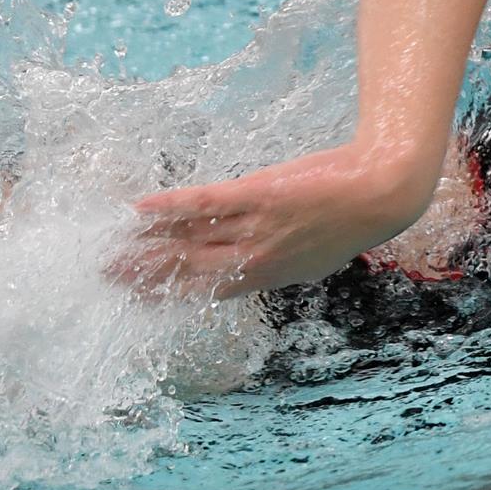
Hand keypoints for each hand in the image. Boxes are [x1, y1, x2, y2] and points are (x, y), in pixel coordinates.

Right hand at [122, 143, 434, 298]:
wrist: (382, 191)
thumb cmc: (355, 218)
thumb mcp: (318, 255)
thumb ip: (287, 263)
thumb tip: (269, 266)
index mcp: (270, 275)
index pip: (209, 290)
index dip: (172, 294)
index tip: (142, 298)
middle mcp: (256, 258)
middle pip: (188, 270)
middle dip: (146, 274)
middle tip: (108, 275)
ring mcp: (255, 228)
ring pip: (189, 240)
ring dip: (146, 244)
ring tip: (113, 248)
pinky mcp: (257, 196)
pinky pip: (205, 204)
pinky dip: (171, 207)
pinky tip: (140, 208)